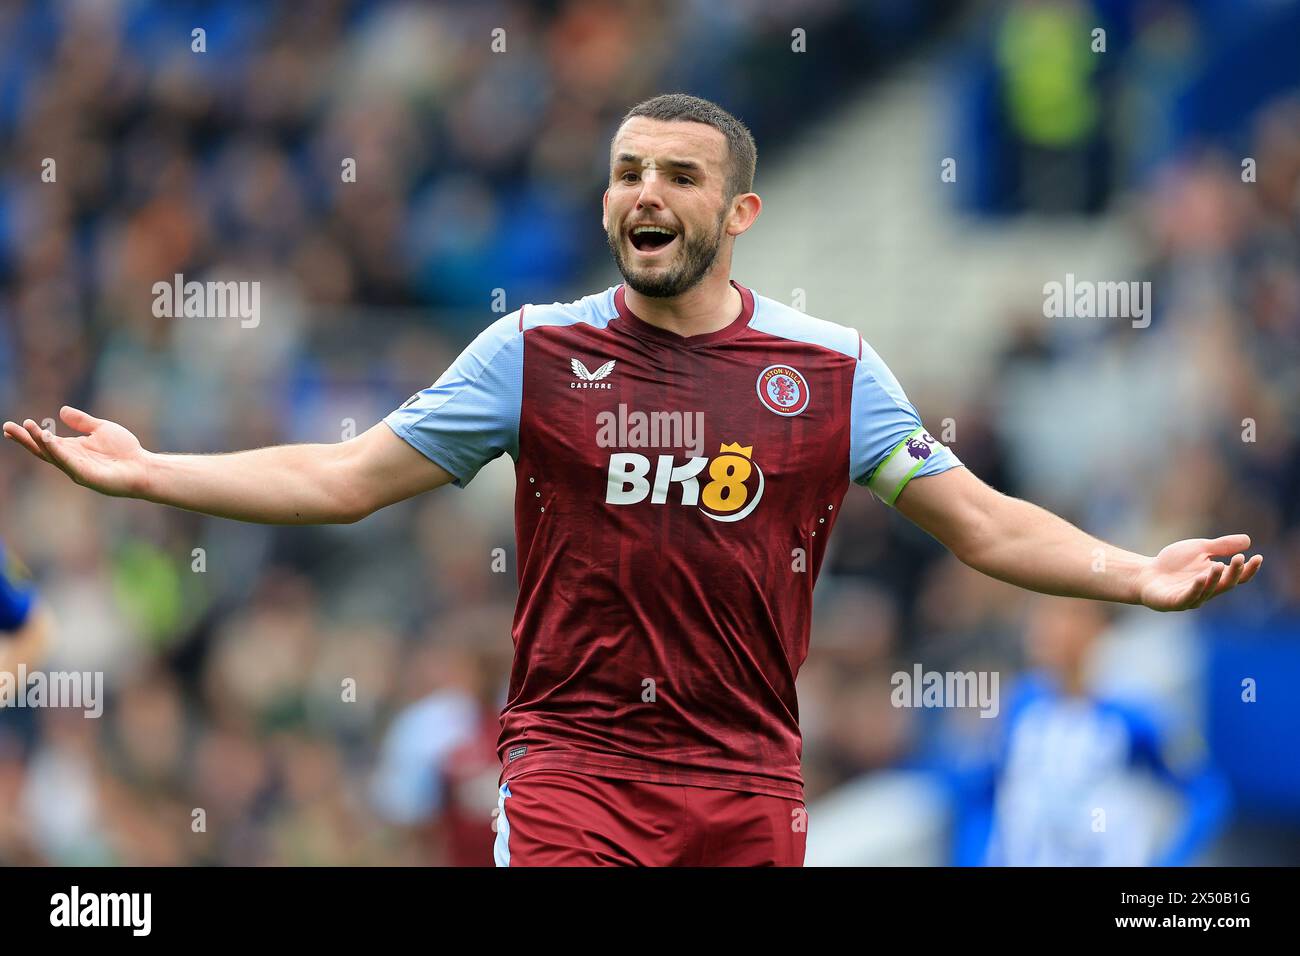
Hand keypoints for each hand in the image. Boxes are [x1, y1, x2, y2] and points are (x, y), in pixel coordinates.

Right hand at [2, 406, 148, 497]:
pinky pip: (67, 462)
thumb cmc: (125, 451)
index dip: (29, 434)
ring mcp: (77, 469)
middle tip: (7, 428)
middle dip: (25, 439)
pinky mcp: (86, 476)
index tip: (10, 426)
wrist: (144, 467)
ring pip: (53, 455)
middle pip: (42, 449)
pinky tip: (47, 440)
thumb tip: (61, 410)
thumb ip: (82, 421)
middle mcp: (70, 460)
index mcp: (72, 449)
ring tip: (26, 428)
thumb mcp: (101, 429)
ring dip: (39, 442)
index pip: (45, 441)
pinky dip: (56, 451)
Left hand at [1135, 534, 1262, 611]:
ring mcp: (1191, 598)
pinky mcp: (1174, 602)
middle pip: (1225, 584)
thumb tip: (1248, 540)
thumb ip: (1221, 546)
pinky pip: (1188, 597)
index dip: (1248, 570)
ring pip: (1208, 591)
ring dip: (1215, 579)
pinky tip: (1200, 578)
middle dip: (1234, 573)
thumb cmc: (1173, 563)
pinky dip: (1195, 588)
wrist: (1145, 573)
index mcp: (1215, 579)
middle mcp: (1207, 591)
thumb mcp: (1199, 549)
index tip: (1258, 557)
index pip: (1237, 577)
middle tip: (1239, 559)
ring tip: (1220, 564)